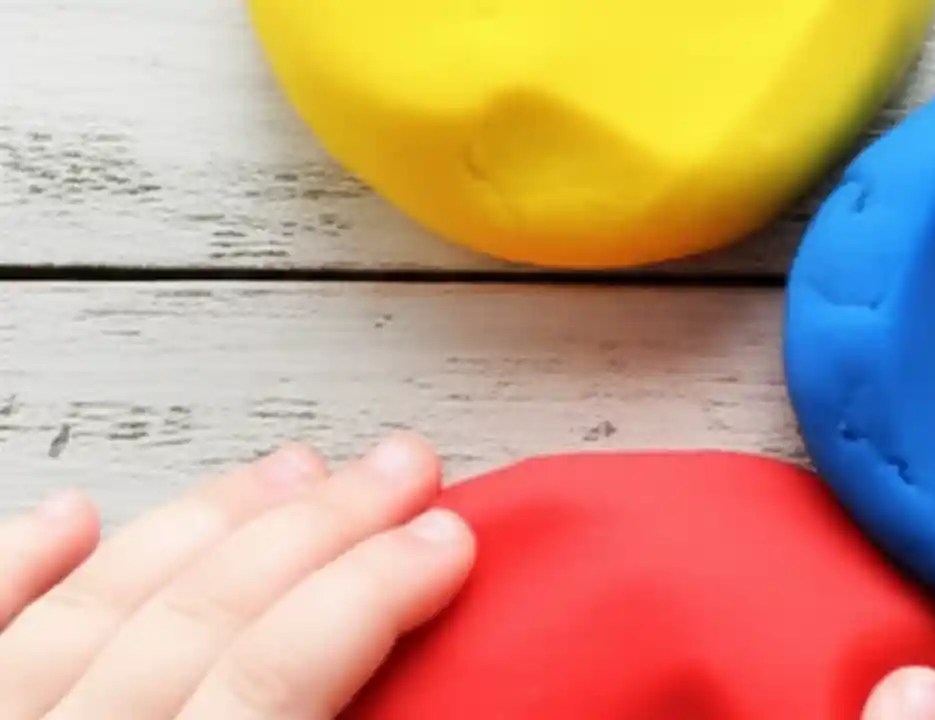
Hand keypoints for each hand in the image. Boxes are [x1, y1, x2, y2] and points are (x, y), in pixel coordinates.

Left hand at [0, 432, 474, 718]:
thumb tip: (441, 701)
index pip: (275, 681)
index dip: (370, 596)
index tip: (445, 540)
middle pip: (202, 619)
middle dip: (318, 527)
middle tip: (401, 468)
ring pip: (95, 605)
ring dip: (206, 523)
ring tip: (294, 467)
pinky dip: (19, 565)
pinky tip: (72, 511)